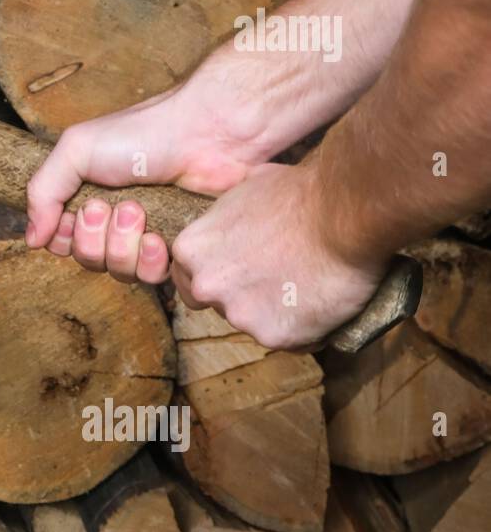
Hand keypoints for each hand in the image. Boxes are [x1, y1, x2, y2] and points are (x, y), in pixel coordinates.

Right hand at [25, 85, 271, 282]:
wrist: (209, 135)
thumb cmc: (145, 133)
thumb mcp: (76, 149)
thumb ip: (42, 192)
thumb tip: (31, 240)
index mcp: (88, 197)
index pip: (60, 241)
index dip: (65, 235)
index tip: (78, 211)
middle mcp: (115, 221)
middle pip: (88, 260)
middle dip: (96, 236)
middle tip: (113, 205)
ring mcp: (147, 237)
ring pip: (119, 272)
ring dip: (124, 245)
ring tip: (140, 212)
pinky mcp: (178, 251)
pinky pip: (154, 280)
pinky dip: (152, 261)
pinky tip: (160, 236)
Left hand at [171, 161, 387, 349]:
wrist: (343, 213)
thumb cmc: (299, 193)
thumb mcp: (245, 191)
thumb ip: (227, 217)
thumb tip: (237, 218)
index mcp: (191, 251)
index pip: (189, 279)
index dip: (218, 278)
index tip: (242, 275)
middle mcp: (206, 286)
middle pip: (219, 305)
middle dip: (243, 299)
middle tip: (279, 281)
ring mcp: (238, 314)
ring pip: (254, 324)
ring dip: (277, 313)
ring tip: (309, 286)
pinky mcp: (274, 335)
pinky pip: (291, 340)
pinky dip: (307, 329)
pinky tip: (325, 304)